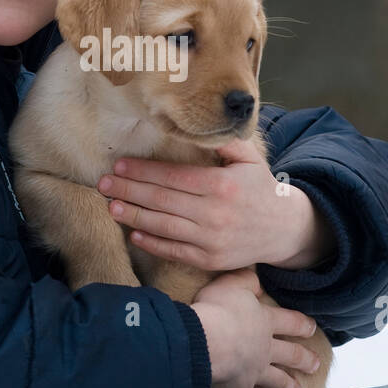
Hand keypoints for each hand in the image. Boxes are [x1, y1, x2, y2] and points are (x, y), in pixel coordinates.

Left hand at [96, 136, 321, 271]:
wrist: (285, 230)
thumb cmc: (260, 188)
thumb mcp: (250, 159)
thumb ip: (225, 142)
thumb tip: (199, 126)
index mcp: (222, 185)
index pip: (173, 176)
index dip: (143, 171)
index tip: (119, 165)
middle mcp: (215, 213)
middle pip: (162, 201)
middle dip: (128, 191)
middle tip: (103, 183)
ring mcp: (212, 240)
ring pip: (164, 227)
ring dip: (133, 217)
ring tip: (111, 206)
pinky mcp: (211, 260)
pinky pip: (175, 251)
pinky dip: (153, 243)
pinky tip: (134, 233)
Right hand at [190, 270, 320, 387]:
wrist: (205, 341)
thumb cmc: (217, 308)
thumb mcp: (231, 284)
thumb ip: (246, 281)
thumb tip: (257, 282)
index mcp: (265, 321)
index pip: (290, 322)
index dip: (302, 325)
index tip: (312, 329)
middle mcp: (265, 348)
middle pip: (290, 354)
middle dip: (304, 359)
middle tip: (316, 365)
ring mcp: (255, 371)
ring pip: (277, 380)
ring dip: (287, 386)